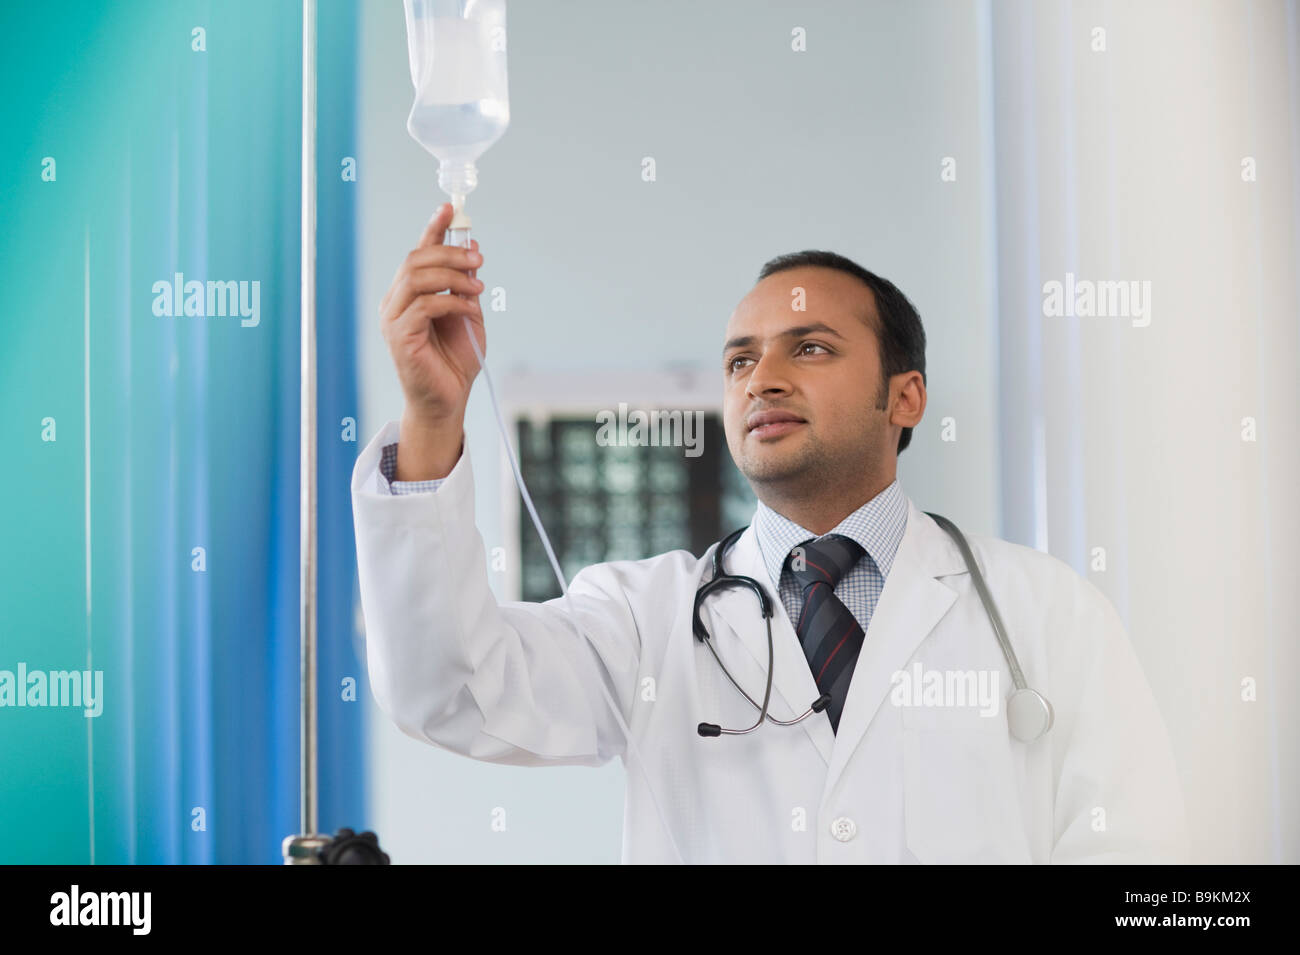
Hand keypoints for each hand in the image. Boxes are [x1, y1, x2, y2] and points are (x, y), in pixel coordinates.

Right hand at [379, 202, 485, 424]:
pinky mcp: (399, 336)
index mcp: (408, 294)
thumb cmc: (455, 360)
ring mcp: (393, 319)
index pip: (417, 253)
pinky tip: (469, 308)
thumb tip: (472, 250)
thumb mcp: (467, 313)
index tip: (449, 208)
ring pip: (417, 278)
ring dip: (452, 276)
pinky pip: (425, 305)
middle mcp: (394, 303)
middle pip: (415, 260)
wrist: (448, 400)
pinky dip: (451, 301)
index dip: (433, 228)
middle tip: (478, 259)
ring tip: (478, 285)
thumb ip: (465, 284)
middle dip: (449, 252)